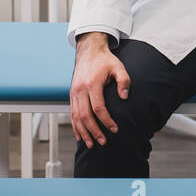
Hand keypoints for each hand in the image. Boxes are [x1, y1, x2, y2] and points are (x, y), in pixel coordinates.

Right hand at [69, 32, 130, 147]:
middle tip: (103, 142)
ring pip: (76, 117)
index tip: (114, 129)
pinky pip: (72, 113)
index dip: (106, 121)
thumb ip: (124, 81)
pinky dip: (75, 126)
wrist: (89, 51)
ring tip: (91, 144)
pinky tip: (80, 135)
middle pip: (85, 116)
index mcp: (92, 84)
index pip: (98, 108)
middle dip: (94, 131)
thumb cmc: (105, 60)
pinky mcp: (71, 95)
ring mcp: (74, 93)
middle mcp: (80, 90)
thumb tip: (124, 97)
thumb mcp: (118, 67)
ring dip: (83, 132)